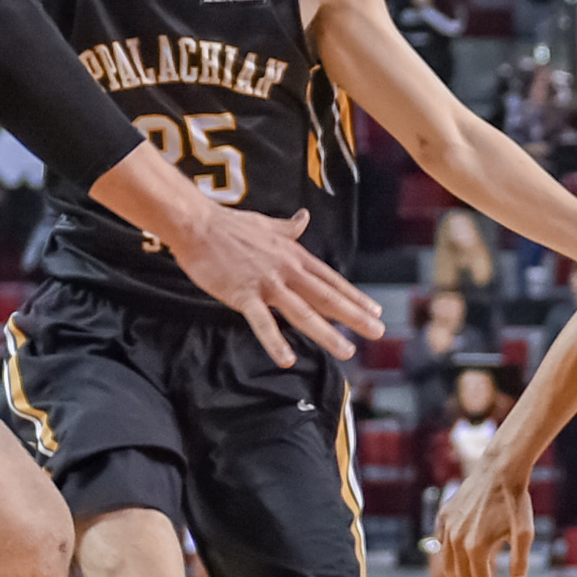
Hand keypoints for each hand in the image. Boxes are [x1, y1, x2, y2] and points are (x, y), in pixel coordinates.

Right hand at [164, 207, 384, 368]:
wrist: (198, 224)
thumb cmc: (231, 225)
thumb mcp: (267, 224)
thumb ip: (288, 227)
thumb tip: (303, 217)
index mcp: (294, 256)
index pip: (331, 280)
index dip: (355, 296)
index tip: (375, 310)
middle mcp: (287, 270)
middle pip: (327, 297)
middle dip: (354, 315)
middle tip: (378, 331)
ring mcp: (267, 283)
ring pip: (303, 312)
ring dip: (326, 332)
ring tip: (346, 349)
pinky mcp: (244, 294)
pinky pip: (262, 322)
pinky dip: (275, 341)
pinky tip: (287, 359)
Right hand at [435, 454, 536, 576]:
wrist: (500, 470)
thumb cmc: (515, 501)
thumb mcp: (525, 532)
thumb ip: (521, 561)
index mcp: (477, 548)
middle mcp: (458, 540)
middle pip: (461, 575)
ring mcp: (448, 527)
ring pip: (447, 561)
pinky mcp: (444, 515)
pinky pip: (440, 542)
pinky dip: (444, 554)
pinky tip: (450, 560)